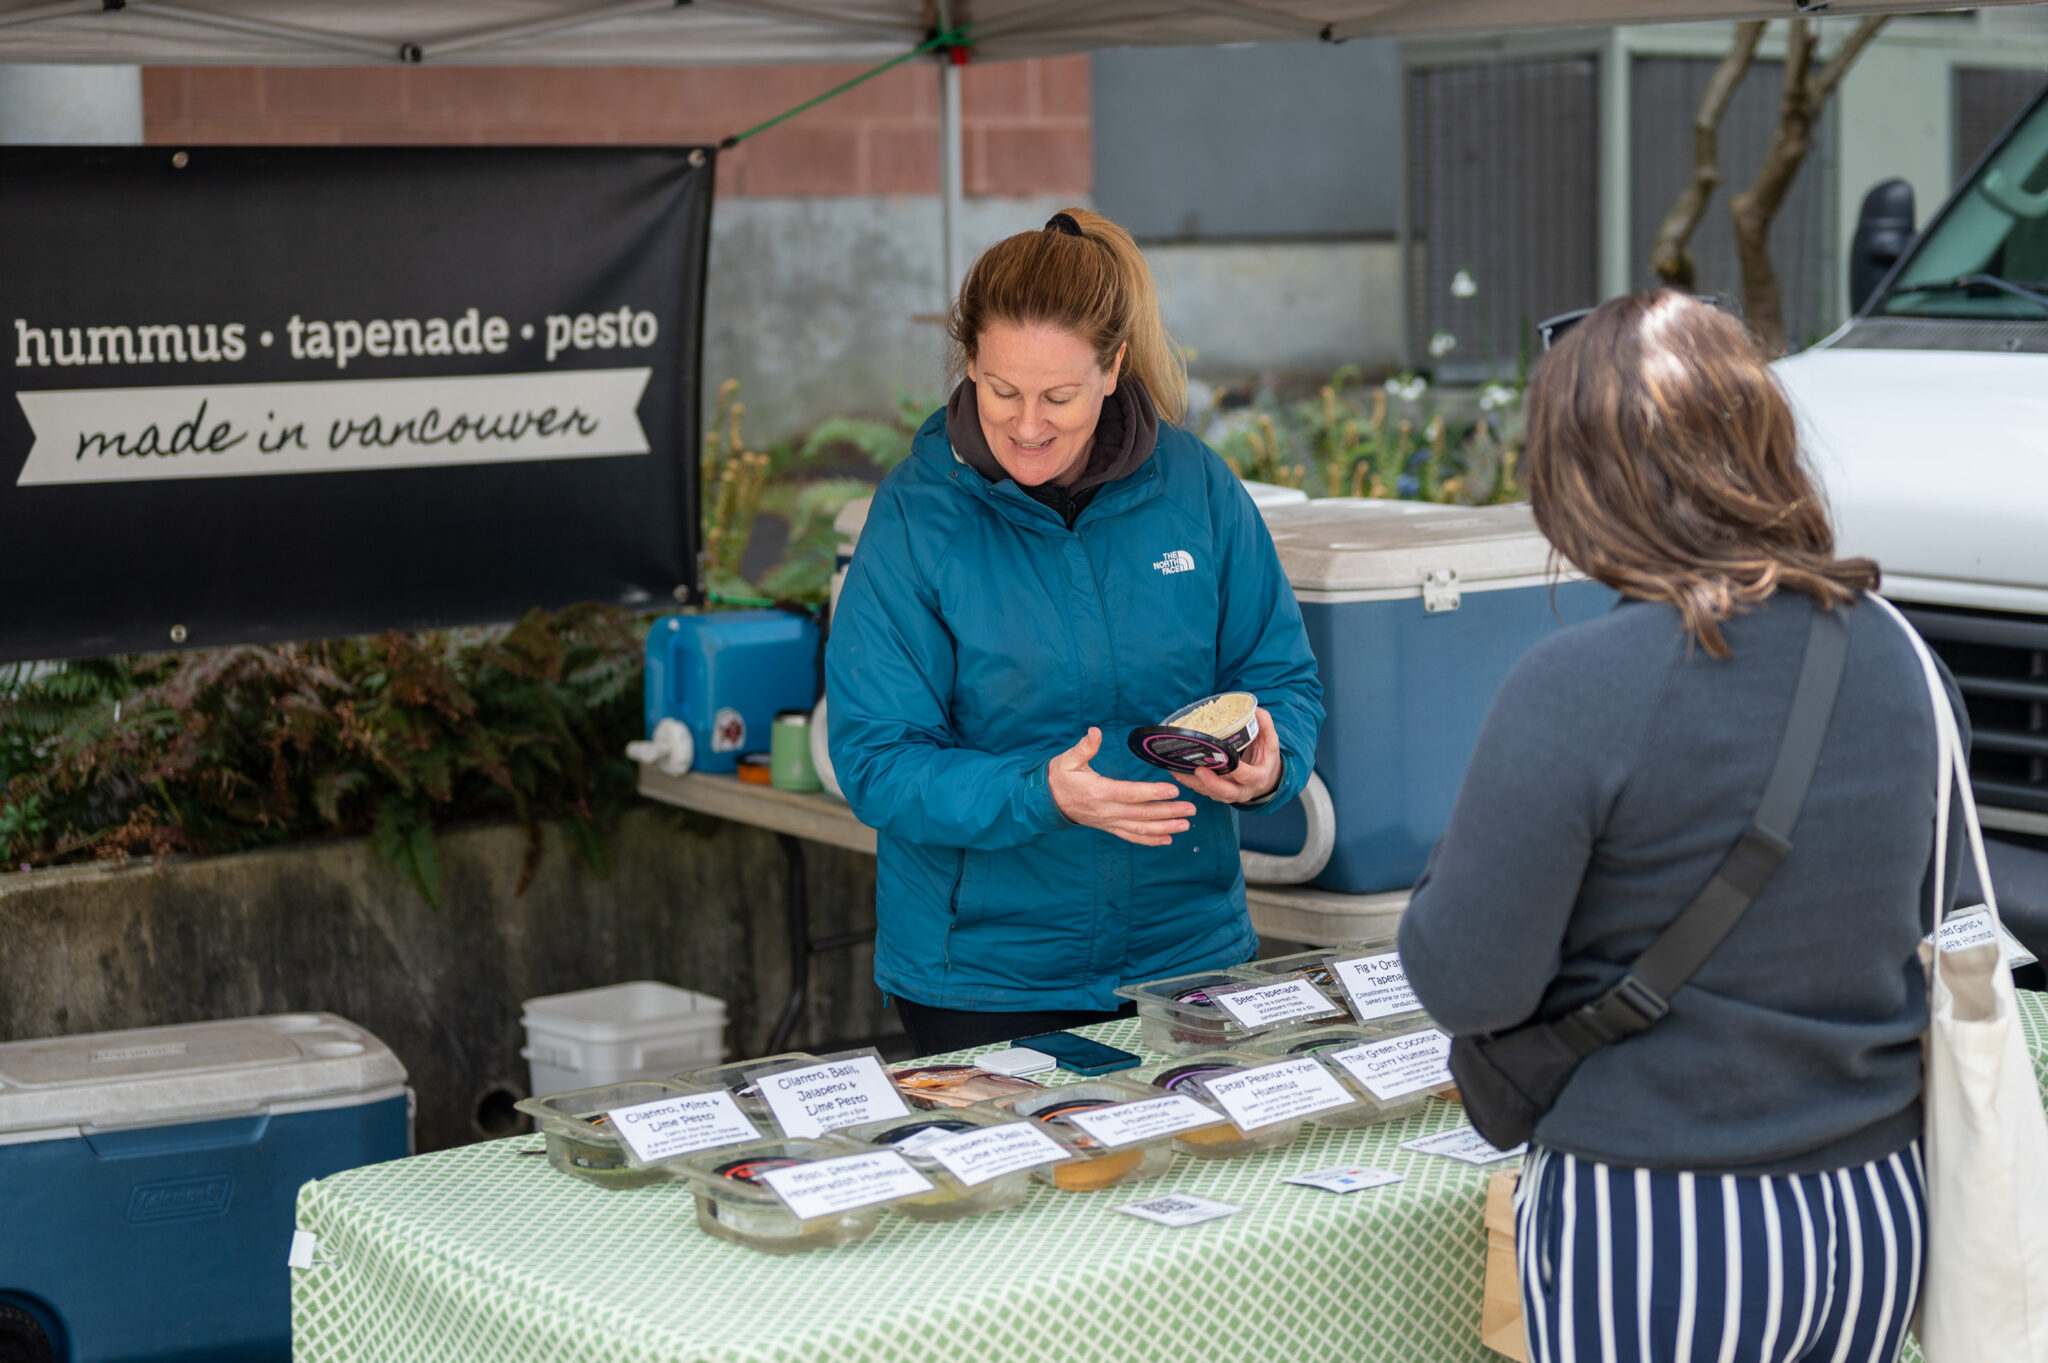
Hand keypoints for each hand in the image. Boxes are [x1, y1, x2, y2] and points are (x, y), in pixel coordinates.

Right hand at [1048, 728, 1196, 846]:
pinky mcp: (1108, 827)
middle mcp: (1106, 811)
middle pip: (1142, 814)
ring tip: (1185, 826)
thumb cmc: (1058, 778)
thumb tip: (1095, 732)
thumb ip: (1084, 747)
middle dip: (1169, 812)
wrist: (1046, 802)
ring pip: (1140, 828)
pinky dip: (1150, 840)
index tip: (1173, 790)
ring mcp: (1108, 822)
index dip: (1153, 793)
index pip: (1131, 793)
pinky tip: (1167, 839)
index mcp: (1099, 792)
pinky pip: (1131, 836)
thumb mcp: (1068, 760)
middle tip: (1191, 809)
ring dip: (1165, 828)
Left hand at [1175, 706, 1282, 804]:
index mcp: (1257, 778)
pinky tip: (1177, 771)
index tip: (1227, 759)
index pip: (1247, 776)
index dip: (1237, 770)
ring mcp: (1228, 794)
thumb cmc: (1265, 758)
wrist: (1265, 780)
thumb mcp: (1270, 742)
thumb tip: (1255, 709)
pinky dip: (1189, 782)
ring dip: (1193, 783)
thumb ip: (1265, 725)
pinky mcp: (1217, 794)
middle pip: (1226, 792)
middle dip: (1211, 782)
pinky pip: (1202, 791)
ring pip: (1209, 793)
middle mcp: (1243, 790)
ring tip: (1177, 770)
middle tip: (1198, 770)